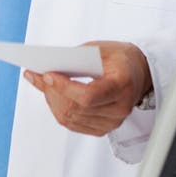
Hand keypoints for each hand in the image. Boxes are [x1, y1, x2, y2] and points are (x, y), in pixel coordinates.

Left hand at [23, 41, 151, 136]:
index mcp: (122, 85)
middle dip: (52, 92)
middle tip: (37, 75)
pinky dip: (58, 109)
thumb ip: (76, 58)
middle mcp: (119, 108)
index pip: (89, 96)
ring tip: (41, 82)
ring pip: (71, 119)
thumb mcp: (100, 49)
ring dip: (51, 101)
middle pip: (76, 108)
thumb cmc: (119, 57)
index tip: (47, 74)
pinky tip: (51, 95)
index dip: (65, 87)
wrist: (138, 71)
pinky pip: (74, 124)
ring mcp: (112, 121)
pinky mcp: (104, 128)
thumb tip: (48, 68)